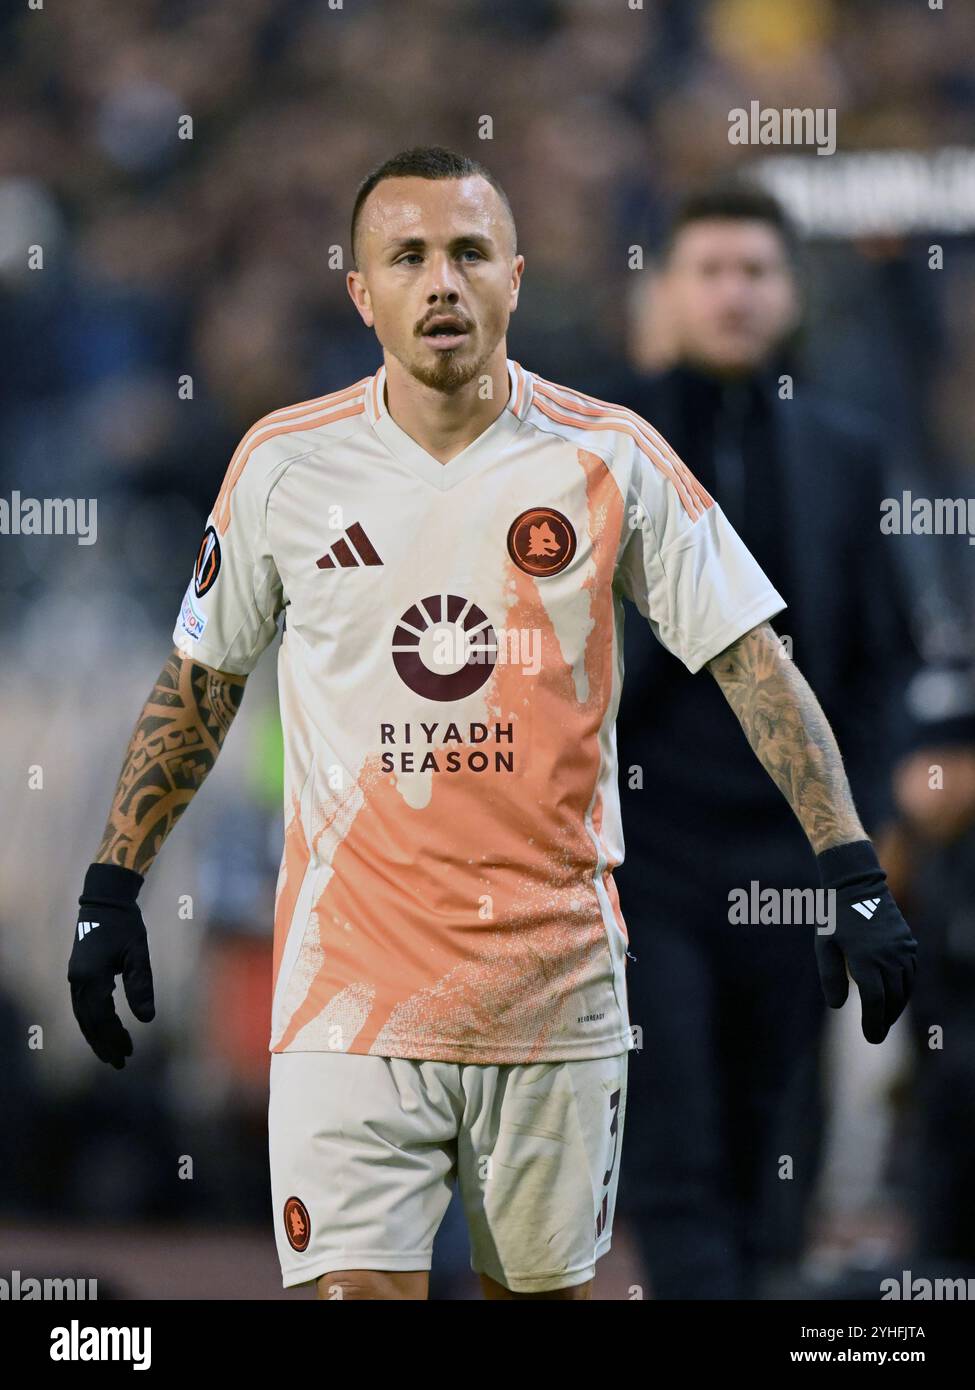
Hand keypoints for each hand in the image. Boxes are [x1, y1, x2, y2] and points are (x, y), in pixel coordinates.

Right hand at [68, 864, 154, 1068]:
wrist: (104, 903)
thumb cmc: (126, 926)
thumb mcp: (138, 954)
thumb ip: (141, 986)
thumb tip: (147, 1019)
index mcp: (92, 978)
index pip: (102, 1018)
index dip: (115, 1038)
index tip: (129, 1054)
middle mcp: (78, 981)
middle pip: (89, 1022)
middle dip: (104, 1044)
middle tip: (120, 1063)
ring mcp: (75, 979)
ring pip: (83, 1017)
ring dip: (96, 1036)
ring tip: (111, 1054)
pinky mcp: (78, 976)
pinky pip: (82, 1007)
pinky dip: (92, 1022)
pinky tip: (103, 1031)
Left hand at [816, 841, 917, 1044]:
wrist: (857, 886)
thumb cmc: (835, 918)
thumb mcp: (824, 947)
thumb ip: (830, 978)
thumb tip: (838, 1006)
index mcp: (866, 959)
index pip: (875, 1001)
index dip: (873, 1023)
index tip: (869, 1039)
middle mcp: (889, 956)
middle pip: (892, 1000)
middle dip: (884, 1021)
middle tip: (875, 1036)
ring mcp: (903, 950)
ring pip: (905, 989)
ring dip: (896, 1007)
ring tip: (883, 1020)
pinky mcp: (909, 945)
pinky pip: (910, 975)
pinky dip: (904, 990)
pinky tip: (894, 997)